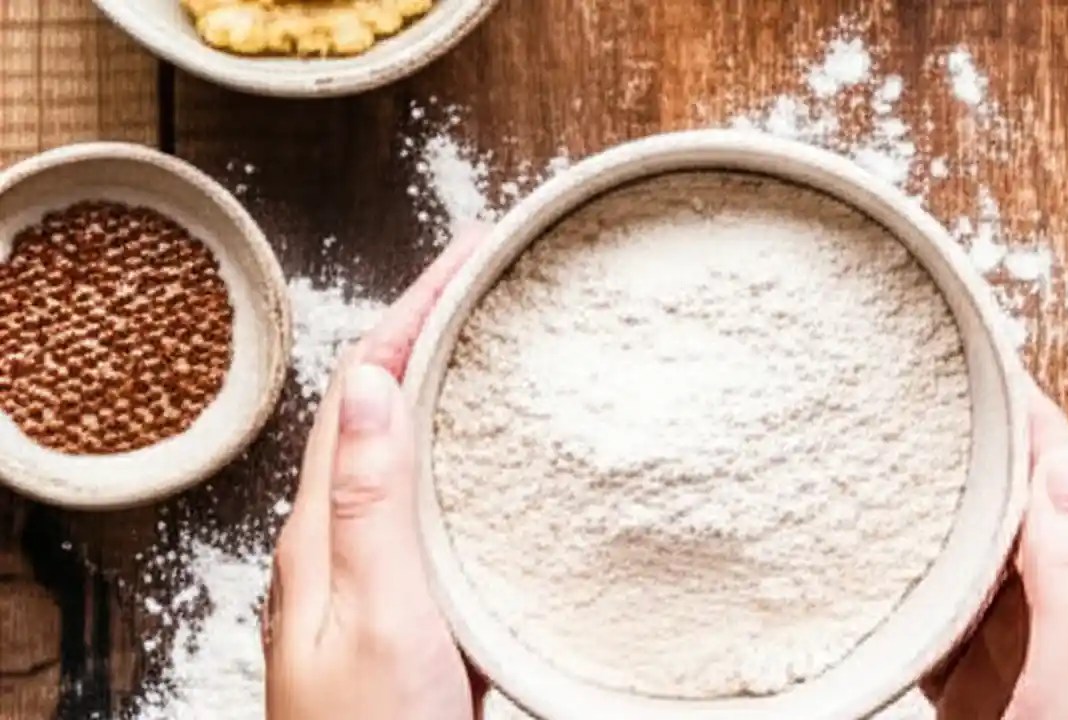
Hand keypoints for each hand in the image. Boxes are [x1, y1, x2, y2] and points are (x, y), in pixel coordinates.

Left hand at [263, 234, 480, 719]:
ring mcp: (385, 565)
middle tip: (502, 273)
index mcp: (325, 528)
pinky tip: (514, 449)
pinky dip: (478, 449)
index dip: (415, 307)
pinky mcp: (423, 596)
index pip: (366, 384)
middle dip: (439, 323)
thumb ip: (370, 505)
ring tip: (512, 332)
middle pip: (389, 399)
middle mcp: (349, 535)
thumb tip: (376, 383)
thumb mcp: (375, 618)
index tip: (474, 252)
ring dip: (457, 377)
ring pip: (419, 443)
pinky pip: (446, 496)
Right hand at [921, 381, 1067, 718]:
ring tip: (892, 445)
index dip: (1025, 410)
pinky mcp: (976, 673)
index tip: (979, 360)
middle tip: (921, 388)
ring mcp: (1020, 638)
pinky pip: (937, 596)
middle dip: (972, 439)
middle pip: (1016, 495)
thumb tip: (1062, 468)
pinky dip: (907, 562)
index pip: (1067, 470)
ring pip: (973, 540)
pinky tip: (882, 543)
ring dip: (936, 493)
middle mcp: (1066, 606)